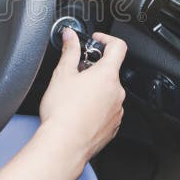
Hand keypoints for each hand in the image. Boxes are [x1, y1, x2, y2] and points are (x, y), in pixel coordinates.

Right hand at [39, 28, 126, 163]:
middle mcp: (117, 92)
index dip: (106, 39)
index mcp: (107, 75)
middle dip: (93, 70)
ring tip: (73, 97)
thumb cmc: (62, 112)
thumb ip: (69, 50)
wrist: (64, 144)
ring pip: (108, 93)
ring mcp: (117, 111)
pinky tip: (78, 112)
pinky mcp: (112, 127)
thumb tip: (70, 36)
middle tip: (74, 74)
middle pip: (109, 72)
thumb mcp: (62, 74)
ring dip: (94, 90)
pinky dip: (95, 108)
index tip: (96, 41)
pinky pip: (107, 111)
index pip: (117, 47)